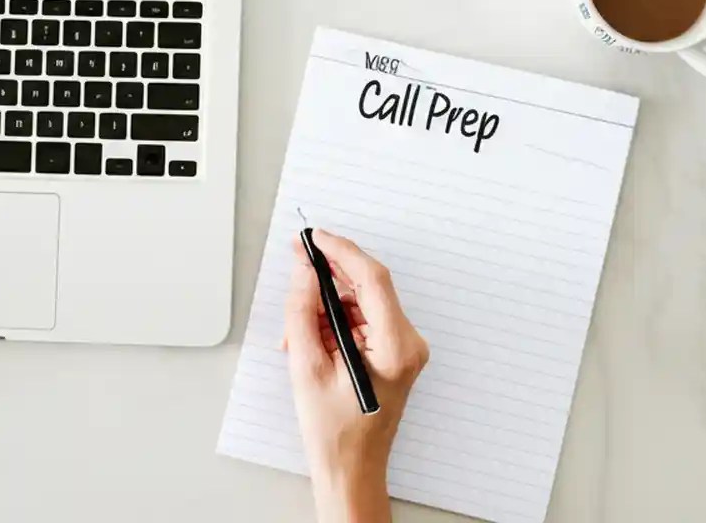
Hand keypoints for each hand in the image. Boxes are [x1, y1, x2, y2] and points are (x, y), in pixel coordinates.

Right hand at [284, 230, 428, 522]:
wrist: (351, 469)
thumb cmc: (334, 432)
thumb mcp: (307, 366)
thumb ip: (303, 312)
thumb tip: (304, 272)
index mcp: (396, 347)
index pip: (372, 279)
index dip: (341, 251)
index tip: (315, 238)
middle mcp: (409, 343)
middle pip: (368, 287)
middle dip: (329, 274)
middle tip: (298, 258)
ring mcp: (404, 348)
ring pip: (361, 302)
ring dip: (325, 307)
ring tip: (296, 332)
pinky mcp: (394, 352)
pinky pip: (362, 320)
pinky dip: (334, 322)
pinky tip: (310, 340)